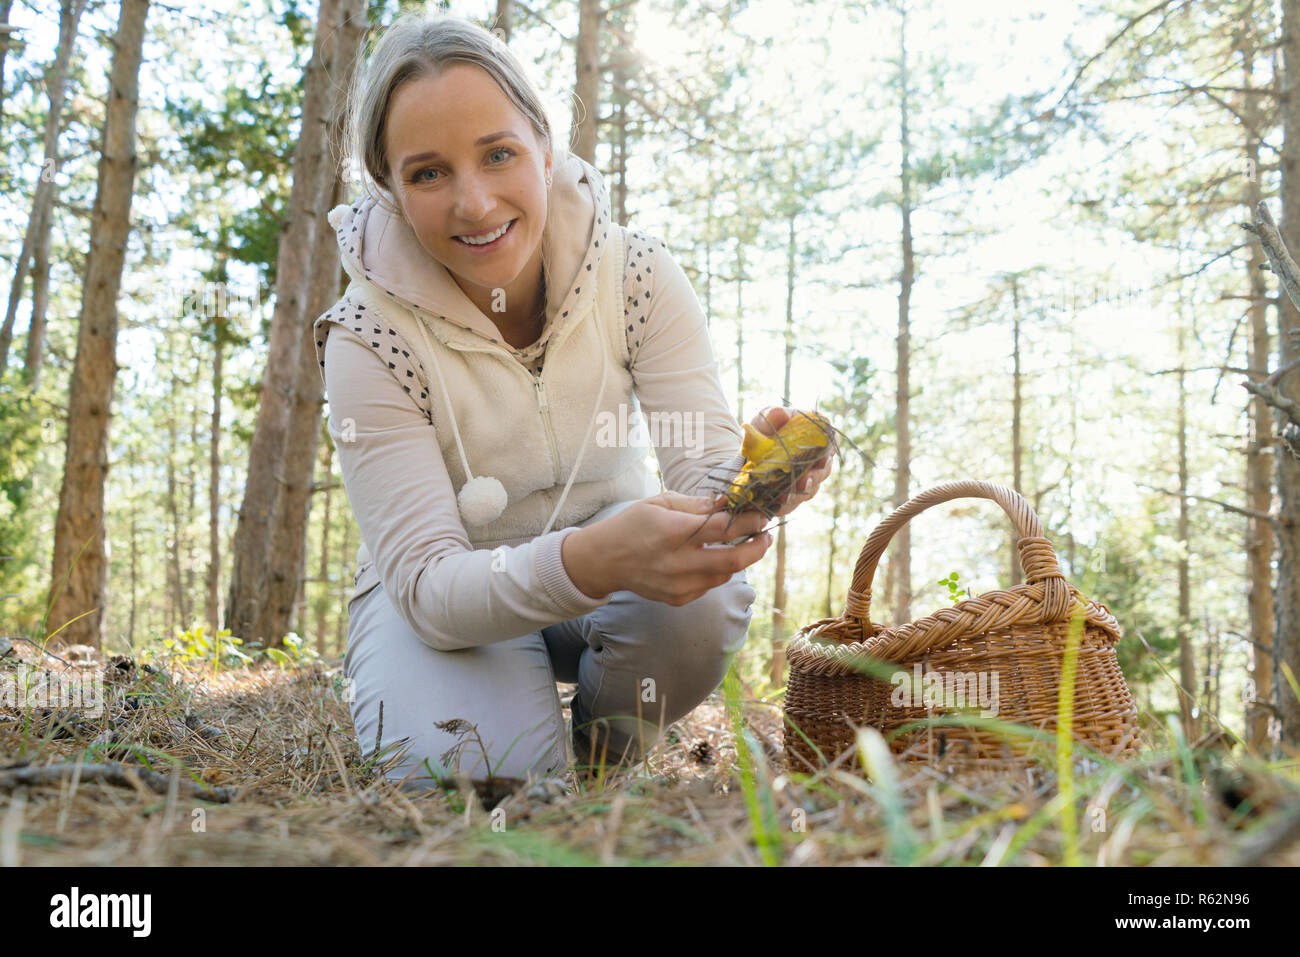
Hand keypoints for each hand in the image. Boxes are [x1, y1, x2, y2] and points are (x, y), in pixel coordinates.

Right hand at [563, 490, 773, 604]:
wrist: (603, 561)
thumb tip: (727, 502)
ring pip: (726, 574)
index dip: (749, 522)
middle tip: (766, 536)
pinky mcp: (678, 598)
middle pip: (734, 560)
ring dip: (740, 559)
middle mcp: (677, 563)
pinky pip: (710, 584)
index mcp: (672, 533)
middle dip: (758, 547)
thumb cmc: (631, 526)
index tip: (761, 515)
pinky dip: (718, 570)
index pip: (723, 528)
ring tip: (743, 543)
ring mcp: (679, 585)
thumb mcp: (658, 503)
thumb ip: (695, 504)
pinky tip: (713, 558)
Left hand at [747, 406, 833, 517]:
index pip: (831, 442)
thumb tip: (780, 414)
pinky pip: (793, 503)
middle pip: (824, 469)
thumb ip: (772, 416)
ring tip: (791, 492)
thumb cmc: (763, 431)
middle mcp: (815, 461)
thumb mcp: (764, 420)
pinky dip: (786, 503)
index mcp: (815, 437)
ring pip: (811, 489)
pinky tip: (778, 502)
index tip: (823, 454)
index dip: (829, 449)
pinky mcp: (792, 497)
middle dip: (815, 475)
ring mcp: (805, 480)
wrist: (747, 454)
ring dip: (801, 491)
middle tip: (807, 477)